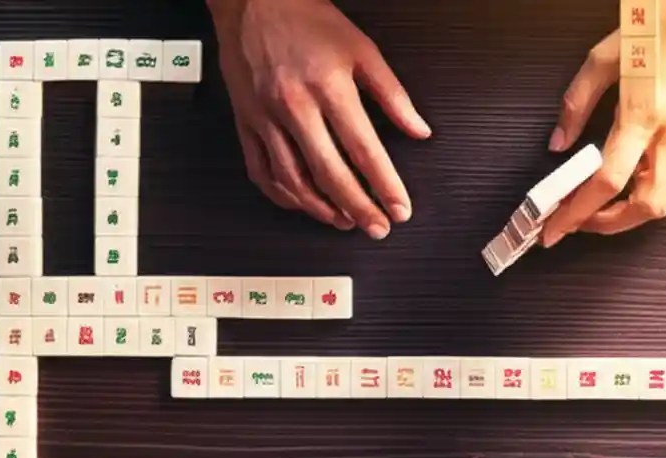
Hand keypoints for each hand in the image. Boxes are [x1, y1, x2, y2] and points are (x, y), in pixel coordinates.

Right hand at [208, 0, 430, 238]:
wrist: (254, 2)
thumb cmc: (308, 21)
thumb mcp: (362, 49)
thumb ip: (393, 94)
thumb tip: (419, 131)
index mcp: (328, 87)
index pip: (363, 149)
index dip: (385, 185)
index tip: (400, 208)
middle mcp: (294, 106)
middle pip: (330, 174)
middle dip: (358, 208)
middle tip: (377, 228)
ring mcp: (265, 119)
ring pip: (293, 180)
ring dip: (322, 209)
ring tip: (346, 222)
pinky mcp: (245, 124)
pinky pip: (262, 172)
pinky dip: (284, 196)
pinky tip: (304, 204)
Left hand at [542, 0, 665, 243]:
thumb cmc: (663, 25)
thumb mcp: (603, 57)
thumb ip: (575, 103)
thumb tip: (559, 143)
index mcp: (645, 113)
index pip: (608, 180)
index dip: (577, 211)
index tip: (555, 226)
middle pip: (646, 207)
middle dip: (608, 224)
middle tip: (578, 220)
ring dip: (634, 214)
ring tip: (604, 206)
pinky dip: (659, 196)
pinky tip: (638, 186)